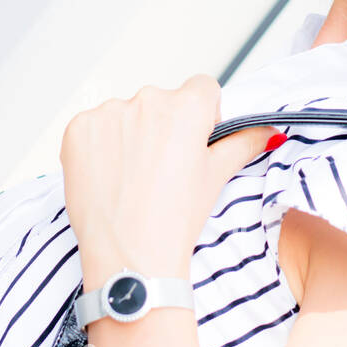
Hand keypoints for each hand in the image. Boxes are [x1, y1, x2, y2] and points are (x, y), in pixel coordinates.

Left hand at [60, 74, 280, 279]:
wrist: (129, 257)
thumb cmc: (174, 219)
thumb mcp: (216, 177)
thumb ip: (244, 143)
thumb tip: (269, 131)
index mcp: (186, 106)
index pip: (202, 88)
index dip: (203, 115)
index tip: (194, 142)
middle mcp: (146, 100)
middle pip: (161, 103)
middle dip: (164, 128)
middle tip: (163, 170)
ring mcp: (108, 114)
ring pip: (126, 115)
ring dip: (129, 136)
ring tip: (133, 178)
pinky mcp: (77, 130)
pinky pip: (93, 128)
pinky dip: (99, 147)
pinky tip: (108, 177)